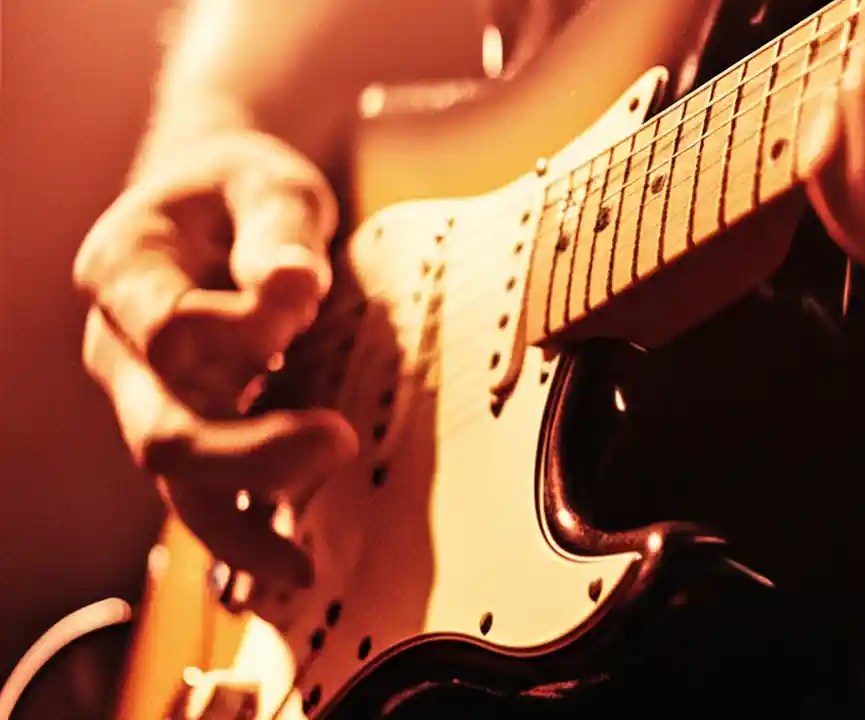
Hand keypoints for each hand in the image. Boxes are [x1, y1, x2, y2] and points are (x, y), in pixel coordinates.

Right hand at [73, 130, 357, 587]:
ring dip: (242, 524)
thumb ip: (277, 232)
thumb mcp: (268, 183)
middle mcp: (119, 347)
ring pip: (178, 485)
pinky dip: (247, 532)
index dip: (241, 328)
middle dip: (248, 453)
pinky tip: (294, 564)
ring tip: (304, 566)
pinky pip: (205, 496)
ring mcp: (147, 397)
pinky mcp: (187, 426)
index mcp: (122, 268)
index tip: (308, 295)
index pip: (168, 327)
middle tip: (340, 442)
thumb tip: (292, 288)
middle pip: (163, 429)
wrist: (219, 201)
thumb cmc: (245, 187)